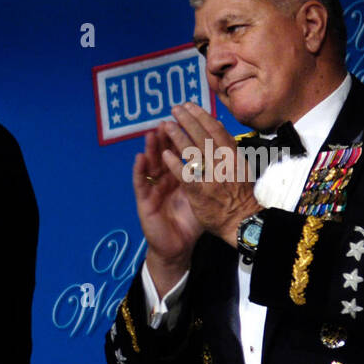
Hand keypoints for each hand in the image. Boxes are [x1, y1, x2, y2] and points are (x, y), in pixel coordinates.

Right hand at [133, 123, 203, 294]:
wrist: (177, 246)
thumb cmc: (192, 222)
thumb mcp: (205, 196)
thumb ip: (209, 178)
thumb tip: (225, 157)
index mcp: (181, 176)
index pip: (181, 151)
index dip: (184, 134)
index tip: (190, 117)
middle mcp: (165, 179)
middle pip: (165, 152)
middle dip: (167, 135)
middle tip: (169, 118)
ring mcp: (152, 189)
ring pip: (150, 164)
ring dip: (151, 147)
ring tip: (152, 133)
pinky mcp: (143, 202)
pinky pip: (140, 183)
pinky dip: (139, 170)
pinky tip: (139, 158)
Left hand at [160, 103, 260, 246]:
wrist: (243, 221)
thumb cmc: (240, 195)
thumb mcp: (240, 167)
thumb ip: (228, 150)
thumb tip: (219, 131)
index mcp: (233, 155)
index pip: (216, 130)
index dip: (202, 116)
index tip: (190, 106)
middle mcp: (223, 162)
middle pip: (203, 136)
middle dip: (188, 120)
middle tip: (175, 109)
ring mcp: (212, 176)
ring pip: (193, 151)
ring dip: (178, 136)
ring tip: (166, 125)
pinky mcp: (201, 191)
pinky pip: (186, 175)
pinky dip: (175, 163)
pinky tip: (165, 154)